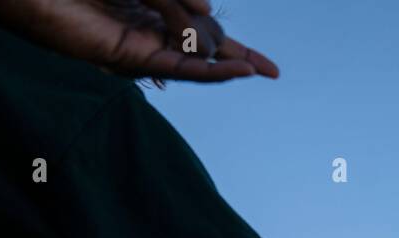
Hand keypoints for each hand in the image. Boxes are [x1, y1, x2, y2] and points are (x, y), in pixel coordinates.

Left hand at [0, 0, 279, 82]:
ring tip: (244, 61)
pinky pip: (181, 68)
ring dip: (220, 55)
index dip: (235, 43)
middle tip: (268, 68)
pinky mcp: (130, 58)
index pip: (201, 24)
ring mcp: (140, 44)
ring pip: (195, 55)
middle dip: (234, 53)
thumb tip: (209, 10)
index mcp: (149, 4)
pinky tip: (238, 70)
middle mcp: (147, 26)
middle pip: (203, 42)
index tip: (268, 65)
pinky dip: (211, 71)